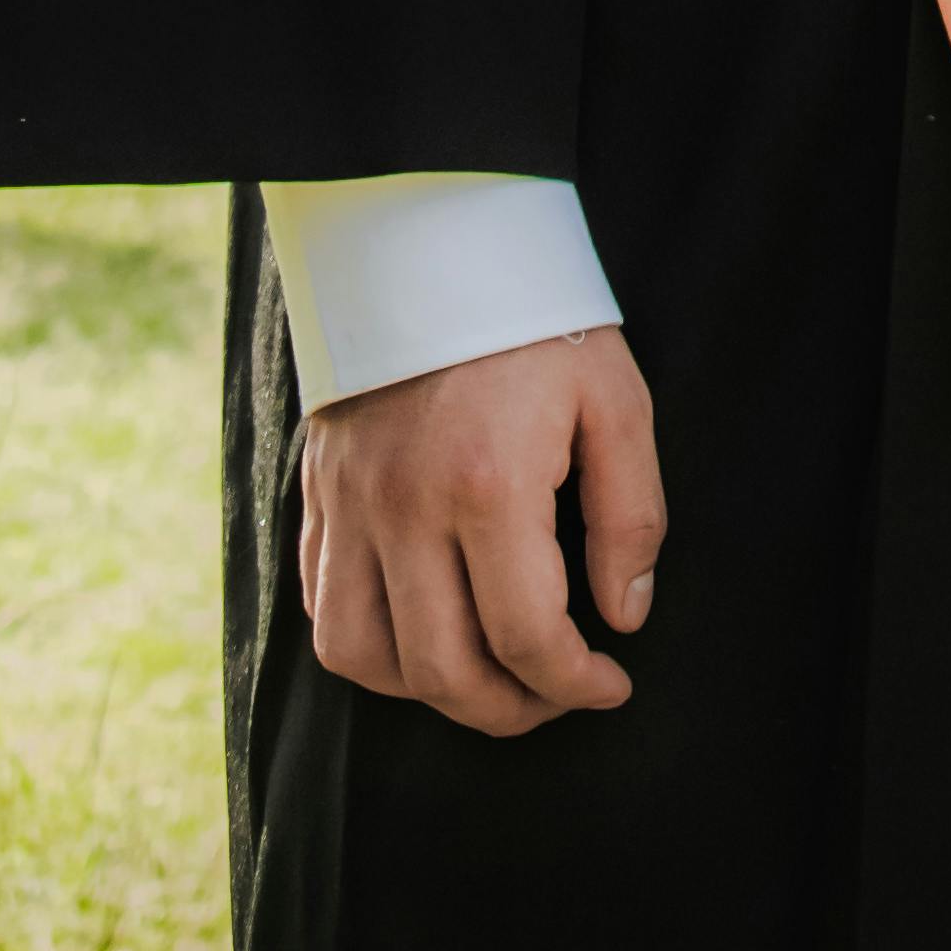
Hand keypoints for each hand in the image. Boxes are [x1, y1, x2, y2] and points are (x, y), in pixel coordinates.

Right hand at [299, 325, 663, 738]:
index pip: (526, 637)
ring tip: (490, 676)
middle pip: (444, 672)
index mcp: (489, 486)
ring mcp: (352, 507)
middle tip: (556, 696)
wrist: (434, 239)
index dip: (576, 685)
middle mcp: (406, 509)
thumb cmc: (538, 320)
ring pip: (367, 660)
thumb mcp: (617, 398)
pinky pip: (325, 612)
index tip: (611, 685)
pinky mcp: (319, 497)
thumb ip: (631, 514)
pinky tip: (425, 635)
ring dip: (432, 693)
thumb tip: (623, 618)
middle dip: (512, 710)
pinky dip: (373, 649)